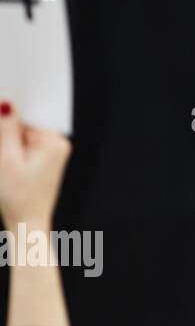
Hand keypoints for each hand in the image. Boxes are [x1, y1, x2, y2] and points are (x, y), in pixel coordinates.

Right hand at [0, 101, 71, 226]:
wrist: (27, 222)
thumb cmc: (17, 196)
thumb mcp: (6, 160)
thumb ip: (6, 129)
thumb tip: (6, 102)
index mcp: (53, 141)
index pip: (26, 115)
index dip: (6, 115)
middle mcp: (58, 143)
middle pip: (24, 124)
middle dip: (6, 131)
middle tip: (3, 154)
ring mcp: (53, 151)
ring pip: (22, 135)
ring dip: (7, 143)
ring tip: (6, 161)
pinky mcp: (45, 159)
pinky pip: (25, 145)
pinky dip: (12, 150)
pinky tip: (7, 161)